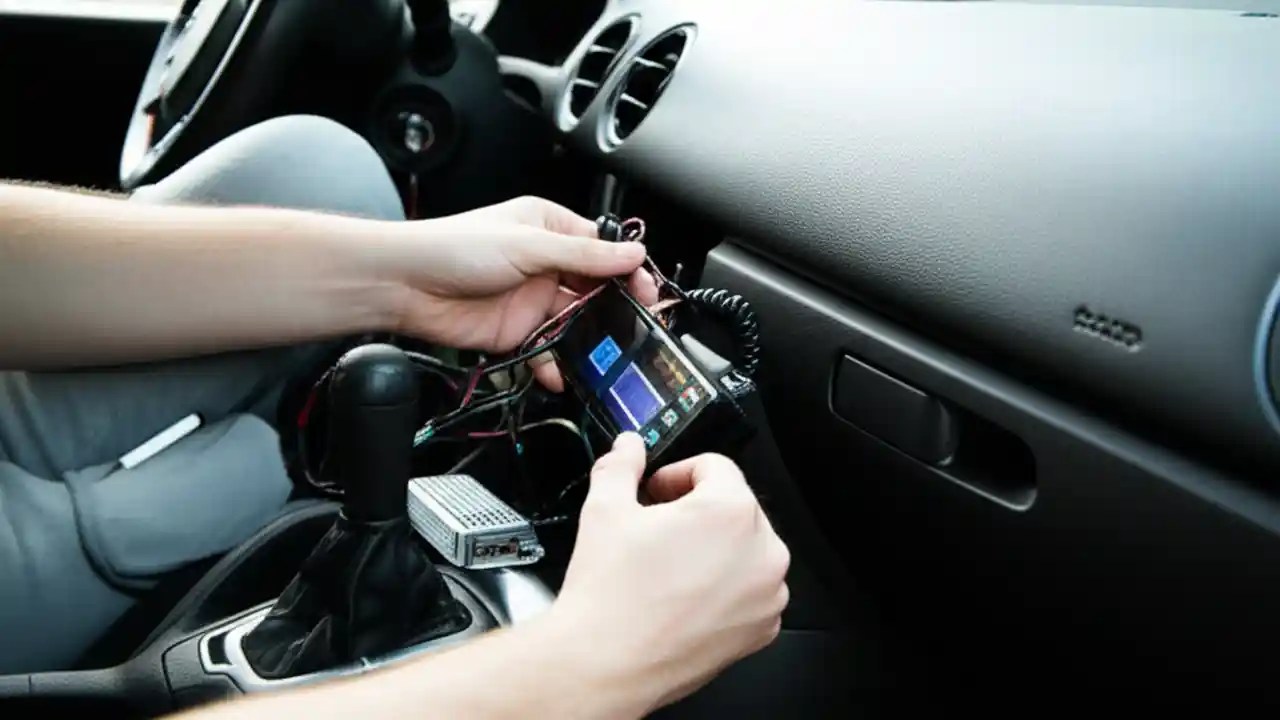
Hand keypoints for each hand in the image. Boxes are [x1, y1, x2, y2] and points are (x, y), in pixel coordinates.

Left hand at [382, 196, 658, 387]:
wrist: (404, 284)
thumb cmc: (452, 247)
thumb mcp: (527, 245)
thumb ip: (583, 256)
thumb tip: (631, 254)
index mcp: (548, 228)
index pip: (601, 248)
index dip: (626, 268)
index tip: (645, 288)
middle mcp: (543, 262)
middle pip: (594, 287)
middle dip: (616, 306)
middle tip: (638, 324)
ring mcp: (531, 299)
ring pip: (575, 322)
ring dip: (591, 338)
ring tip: (607, 353)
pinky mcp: (516, 332)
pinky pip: (547, 350)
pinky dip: (557, 364)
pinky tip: (563, 373)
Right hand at [549, 434, 790, 715]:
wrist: (605, 666)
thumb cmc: (609, 595)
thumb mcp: (605, 509)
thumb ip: (622, 466)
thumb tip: (629, 447)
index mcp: (731, 511)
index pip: (714, 467)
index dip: (675, 475)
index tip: (654, 492)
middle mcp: (763, 551)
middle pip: (732, 508)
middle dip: (694, 513)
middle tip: (655, 530)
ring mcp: (767, 595)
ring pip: (743, 550)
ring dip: (711, 550)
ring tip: (667, 568)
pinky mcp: (762, 630)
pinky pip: (749, 592)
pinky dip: (723, 589)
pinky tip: (683, 597)